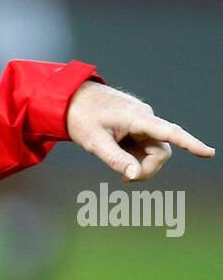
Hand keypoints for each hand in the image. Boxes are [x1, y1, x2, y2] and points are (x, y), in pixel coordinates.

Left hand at [66, 81, 213, 181]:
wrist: (70, 99)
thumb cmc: (81, 118)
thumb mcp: (94, 143)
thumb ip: (115, 160)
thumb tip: (135, 176)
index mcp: (137, 118)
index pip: (169, 133)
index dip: (191, 144)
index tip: (209, 153)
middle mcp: (145, 118)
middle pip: (161, 151)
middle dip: (148, 169)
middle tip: (125, 180)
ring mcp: (142, 122)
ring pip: (154, 150)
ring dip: (141, 165)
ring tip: (119, 169)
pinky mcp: (136, 125)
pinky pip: (144, 146)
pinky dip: (135, 158)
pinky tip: (118, 156)